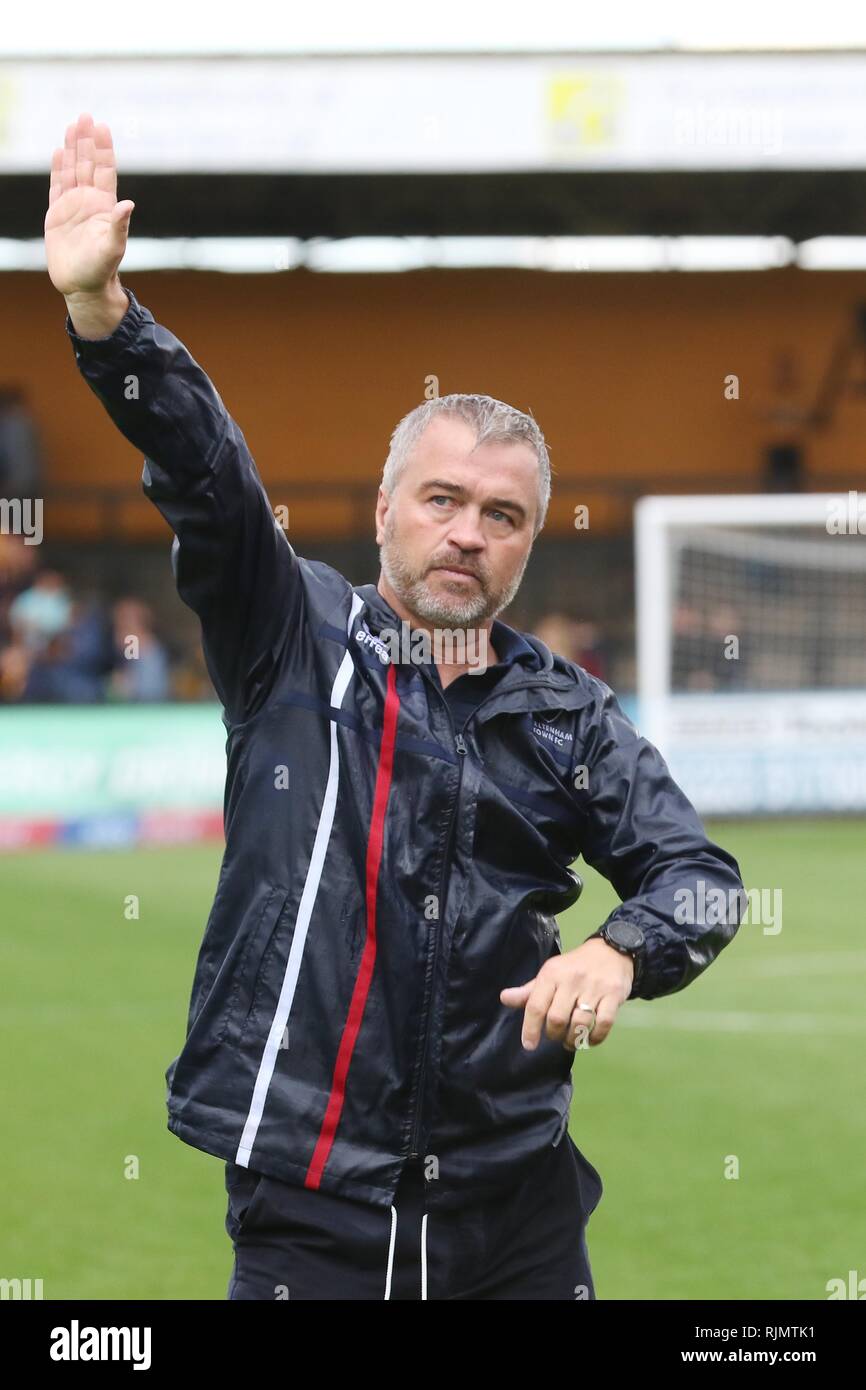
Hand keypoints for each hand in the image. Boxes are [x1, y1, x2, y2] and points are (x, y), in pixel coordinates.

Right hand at [45, 111, 134, 296]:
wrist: (82, 287)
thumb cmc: (101, 270)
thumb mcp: (112, 247)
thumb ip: (119, 225)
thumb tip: (128, 204)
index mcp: (104, 206)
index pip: (104, 171)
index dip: (103, 149)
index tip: (102, 126)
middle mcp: (89, 202)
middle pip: (87, 164)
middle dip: (86, 141)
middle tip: (85, 116)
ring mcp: (73, 207)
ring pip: (72, 171)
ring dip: (72, 149)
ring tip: (72, 126)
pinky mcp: (57, 215)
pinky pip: (56, 186)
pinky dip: (57, 169)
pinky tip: (58, 153)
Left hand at [499, 937, 633, 1050]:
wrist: (611, 951)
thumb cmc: (574, 967)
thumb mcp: (550, 974)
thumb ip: (529, 991)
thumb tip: (504, 998)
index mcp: (552, 974)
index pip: (535, 1005)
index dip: (530, 1028)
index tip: (529, 1045)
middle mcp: (572, 980)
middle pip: (557, 1018)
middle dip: (554, 1035)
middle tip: (555, 1036)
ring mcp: (594, 988)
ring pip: (580, 1023)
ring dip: (573, 1040)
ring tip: (570, 1041)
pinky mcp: (614, 995)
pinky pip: (603, 1024)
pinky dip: (595, 1038)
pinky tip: (590, 1039)